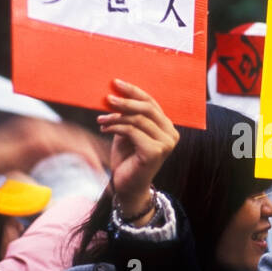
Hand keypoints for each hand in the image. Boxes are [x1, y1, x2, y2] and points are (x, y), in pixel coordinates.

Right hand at [0, 117, 104, 180]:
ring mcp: (38, 130)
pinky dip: (84, 156)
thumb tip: (47, 171)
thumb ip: (39, 158)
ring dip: (93, 151)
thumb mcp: (24, 160)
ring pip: (75, 138)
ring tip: (107, 164)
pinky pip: (68, 147)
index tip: (103, 153)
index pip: (69, 131)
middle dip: (96, 144)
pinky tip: (94, 166)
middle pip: (76, 132)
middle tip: (114, 156)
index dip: (88, 141)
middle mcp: (40, 124)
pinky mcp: (38, 141)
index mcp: (38, 126)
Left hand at [95, 80, 178, 214]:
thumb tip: (116, 94)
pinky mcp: (155, 152)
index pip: (152, 103)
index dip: (134, 91)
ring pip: (138, 119)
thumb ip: (128, 115)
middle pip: (148, 108)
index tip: (116, 83)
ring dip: (116, 117)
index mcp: (167, 127)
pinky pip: (132, 131)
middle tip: (107, 98)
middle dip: (125, 101)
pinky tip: (104, 129)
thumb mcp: (128, 132)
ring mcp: (166, 144)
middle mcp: (171, 134)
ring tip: (100, 119)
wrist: (127, 187)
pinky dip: (116, 127)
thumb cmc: (127, 159)